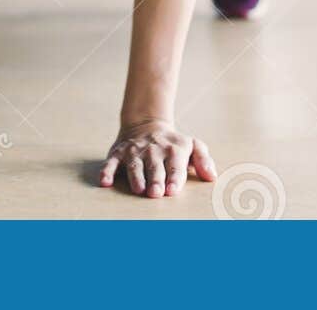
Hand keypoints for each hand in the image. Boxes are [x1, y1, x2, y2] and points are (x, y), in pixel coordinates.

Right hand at [99, 118, 215, 197]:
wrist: (146, 123)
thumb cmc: (174, 144)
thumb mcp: (193, 145)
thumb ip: (204, 160)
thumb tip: (211, 177)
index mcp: (174, 150)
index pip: (175, 166)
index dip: (174, 178)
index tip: (172, 191)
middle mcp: (154, 150)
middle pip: (155, 167)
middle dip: (155, 180)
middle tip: (156, 193)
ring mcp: (135, 151)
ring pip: (135, 166)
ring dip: (137, 178)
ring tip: (139, 190)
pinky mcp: (119, 152)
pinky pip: (111, 162)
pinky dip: (107, 171)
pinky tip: (105, 182)